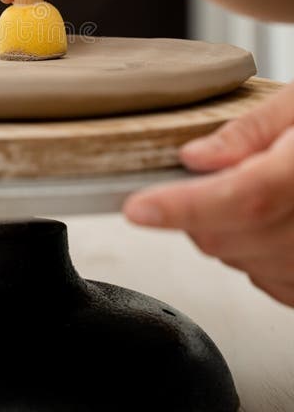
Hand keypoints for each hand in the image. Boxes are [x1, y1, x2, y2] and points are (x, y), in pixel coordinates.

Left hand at [124, 81, 293, 306]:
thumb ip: (249, 131)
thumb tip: (194, 158)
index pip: (243, 198)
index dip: (184, 206)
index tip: (139, 208)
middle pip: (228, 236)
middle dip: (197, 208)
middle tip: (213, 172)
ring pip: (237, 261)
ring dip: (223, 230)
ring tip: (257, 190)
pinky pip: (264, 279)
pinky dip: (250, 251)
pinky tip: (272, 220)